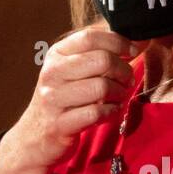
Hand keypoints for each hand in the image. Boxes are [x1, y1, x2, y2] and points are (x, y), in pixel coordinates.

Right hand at [4, 25, 137, 171]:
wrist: (34, 136)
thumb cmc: (62, 99)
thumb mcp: (71, 70)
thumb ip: (97, 53)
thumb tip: (137, 40)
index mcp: (56, 54)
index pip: (90, 37)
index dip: (118, 41)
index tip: (134, 51)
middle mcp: (53, 73)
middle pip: (102, 60)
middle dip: (124, 70)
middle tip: (127, 80)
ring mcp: (54, 99)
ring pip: (102, 87)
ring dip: (119, 93)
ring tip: (119, 97)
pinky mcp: (61, 124)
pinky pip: (97, 113)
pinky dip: (111, 112)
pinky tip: (110, 111)